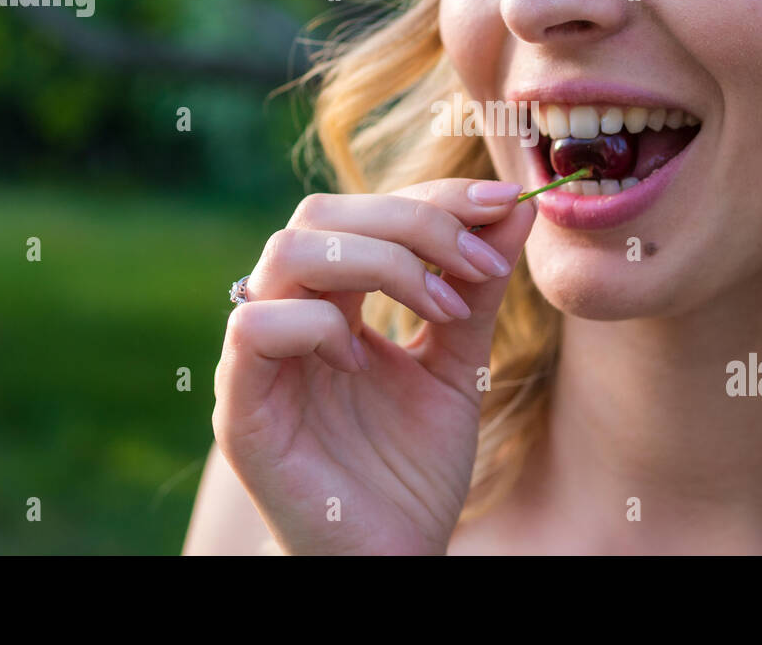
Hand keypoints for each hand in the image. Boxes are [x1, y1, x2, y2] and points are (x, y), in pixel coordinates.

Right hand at [212, 178, 535, 554]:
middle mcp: (289, 317)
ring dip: (379, 262)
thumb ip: (477, 289)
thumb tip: (519, 206)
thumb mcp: (459, 364)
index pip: (365, 213)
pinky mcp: (242, 409)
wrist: (393, 560)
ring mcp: (260, 361)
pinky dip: (320, 327)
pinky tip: (364, 362)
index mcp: (331, 302)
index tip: (504, 207)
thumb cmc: (414, 470)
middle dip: (413, 222)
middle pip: (321, 215)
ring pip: (288, 253)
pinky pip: (256, 328)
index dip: (433, 200)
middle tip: (479, 260)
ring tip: (441, 307)